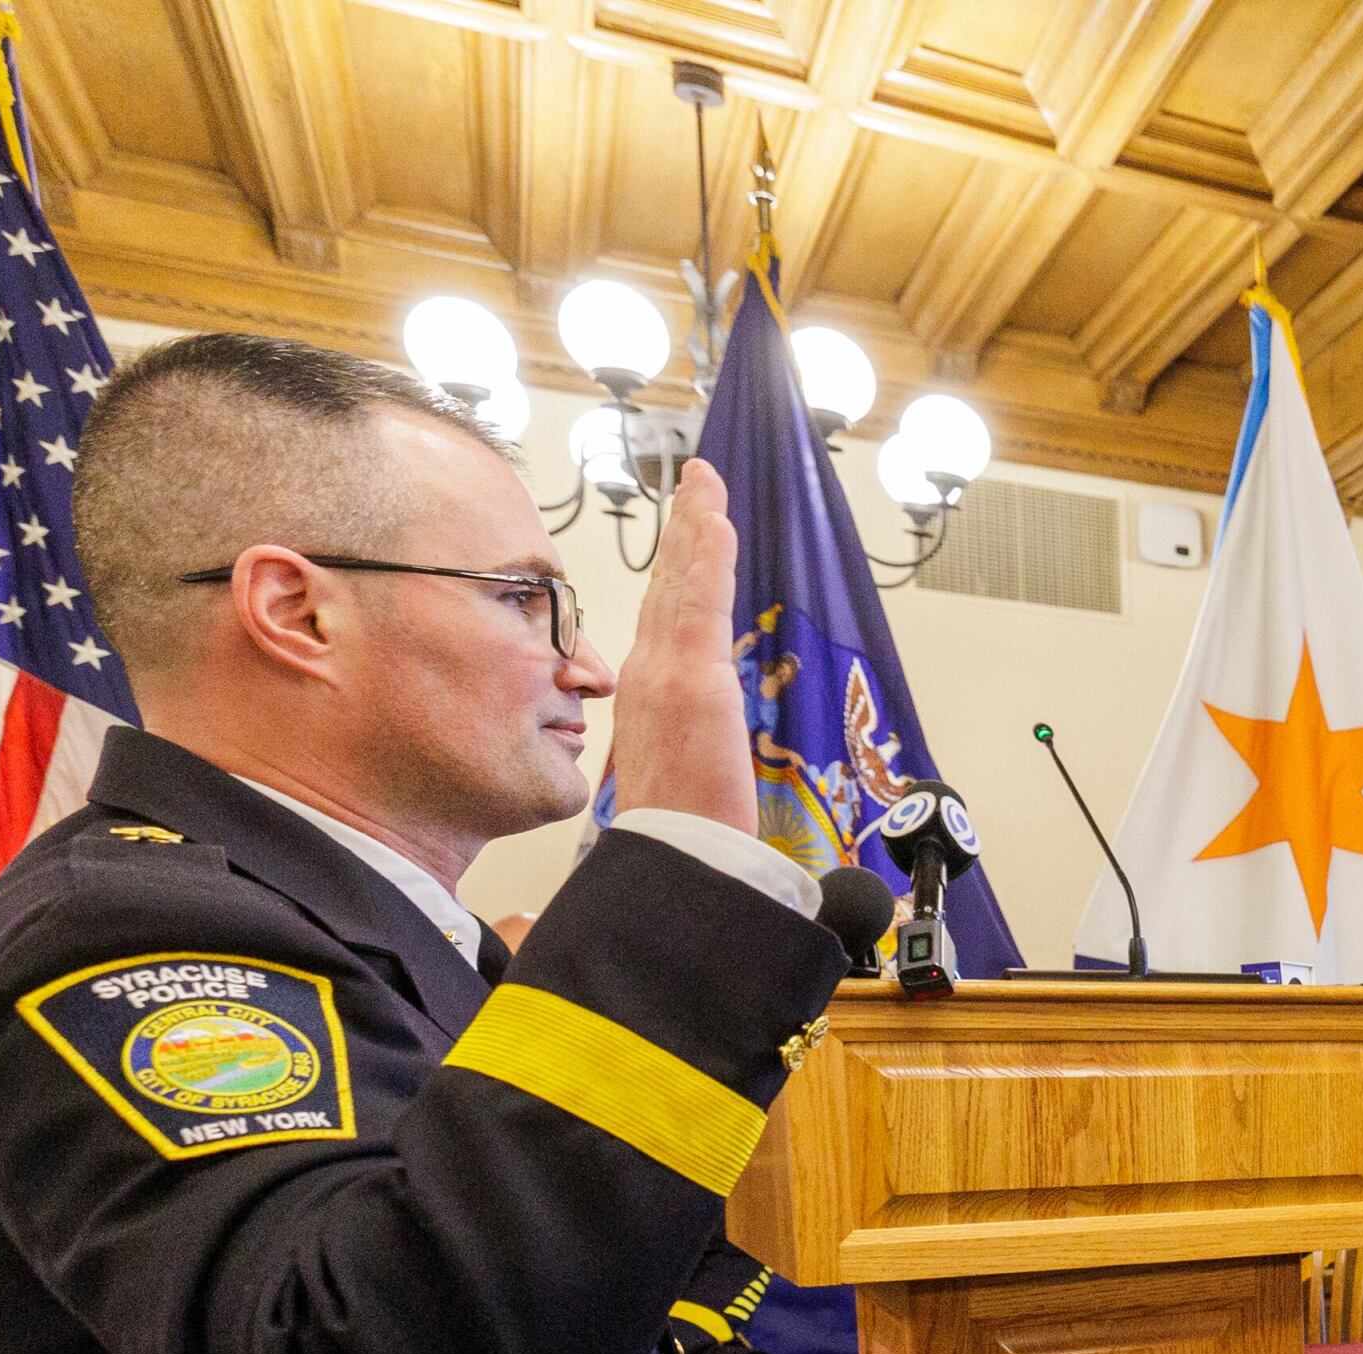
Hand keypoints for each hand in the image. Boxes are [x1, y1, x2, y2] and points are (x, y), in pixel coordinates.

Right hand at [605, 457, 753, 835]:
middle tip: (697, 482)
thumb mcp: (679, 777)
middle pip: (668, 587)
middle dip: (683, 530)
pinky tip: (716, 520)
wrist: (674, 863)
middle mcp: (648, 676)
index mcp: (646, 696)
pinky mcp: (693, 682)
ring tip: (707, 482)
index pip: (663, 617)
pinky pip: (701, 605)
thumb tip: (701, 750)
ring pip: (682, 584)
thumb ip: (688, 749)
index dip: (675, 570)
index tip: (687, 532)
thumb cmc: (681, 834)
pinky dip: (708, 558)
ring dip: (696, 527)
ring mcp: (667, 675)